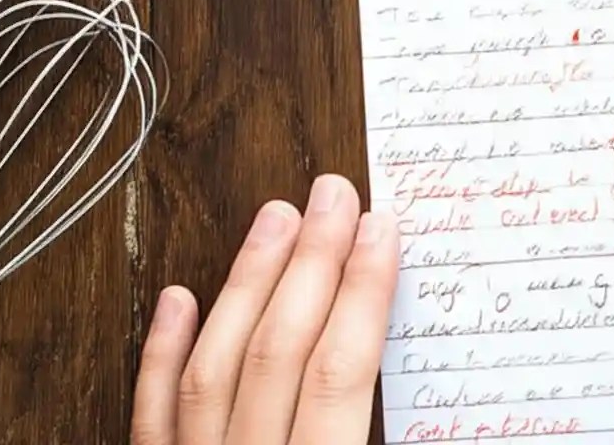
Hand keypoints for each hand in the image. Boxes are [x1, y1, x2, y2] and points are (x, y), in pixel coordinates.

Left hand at [130, 174, 400, 444]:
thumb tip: (460, 384)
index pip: (341, 370)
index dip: (363, 292)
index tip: (379, 230)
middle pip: (278, 350)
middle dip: (312, 263)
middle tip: (332, 198)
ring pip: (213, 369)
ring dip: (247, 284)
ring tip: (275, 219)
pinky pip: (153, 415)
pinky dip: (162, 355)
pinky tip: (178, 298)